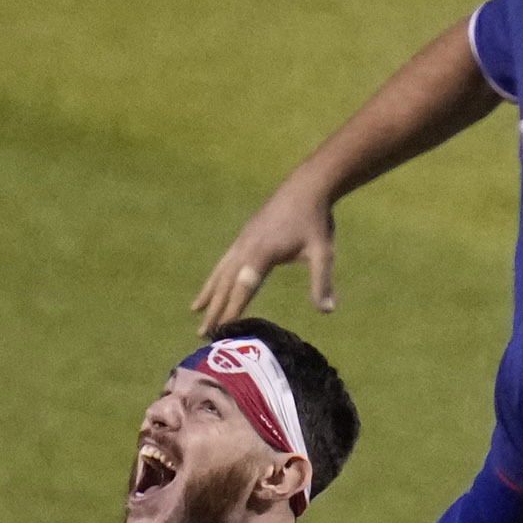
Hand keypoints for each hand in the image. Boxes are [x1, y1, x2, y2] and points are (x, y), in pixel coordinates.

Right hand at [191, 183, 338, 325]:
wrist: (306, 187)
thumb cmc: (315, 221)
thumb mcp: (323, 253)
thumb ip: (322, 283)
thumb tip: (327, 310)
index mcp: (261, 254)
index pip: (244, 288)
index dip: (232, 310)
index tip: (221, 331)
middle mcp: (246, 247)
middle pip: (226, 284)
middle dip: (214, 310)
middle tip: (202, 335)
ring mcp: (242, 240)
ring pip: (220, 271)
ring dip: (209, 293)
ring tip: (195, 310)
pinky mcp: (245, 235)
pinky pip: (225, 260)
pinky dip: (215, 276)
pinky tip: (214, 284)